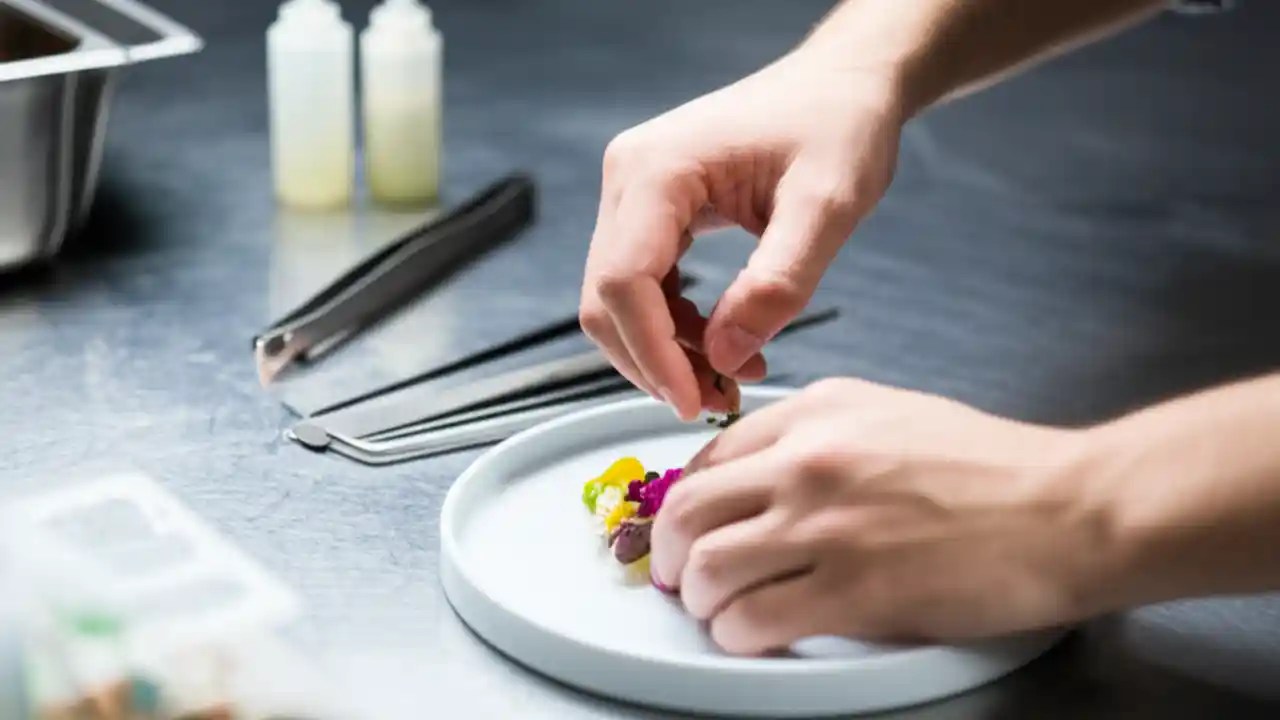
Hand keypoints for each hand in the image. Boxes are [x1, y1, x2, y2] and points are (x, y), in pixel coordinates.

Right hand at [579, 49, 904, 419]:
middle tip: (718, 400)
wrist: (840, 86)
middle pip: (606, 299)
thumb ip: (778, 283)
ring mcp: (633, 195)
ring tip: (734, 376)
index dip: (652, 353)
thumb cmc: (838, 127)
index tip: (695, 402)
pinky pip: (643, 287)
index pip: (623, 282)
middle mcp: (629, 179)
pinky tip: (726, 344)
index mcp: (658, 169)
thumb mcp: (829, 206)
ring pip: (618, 300)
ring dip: (665, 351)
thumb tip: (725, 358)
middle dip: (654, 361)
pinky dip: (675, 328)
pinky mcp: (651, 211)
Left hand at [649, 378, 1114, 654]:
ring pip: (710, 569)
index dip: (683, 500)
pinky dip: (737, 634)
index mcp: (816, 412)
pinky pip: (754, 620)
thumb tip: (761, 470)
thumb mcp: (890, 412)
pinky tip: (750, 634)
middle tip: (677, 574)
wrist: (1064, 509)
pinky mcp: (851, 591)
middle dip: (669, 551)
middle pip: (689, 510)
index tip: (684, 525)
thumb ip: (818, 432)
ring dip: (701, 599)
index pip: (709, 456)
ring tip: (716, 610)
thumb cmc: (990, 466)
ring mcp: (825, 526)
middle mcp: (807, 462)